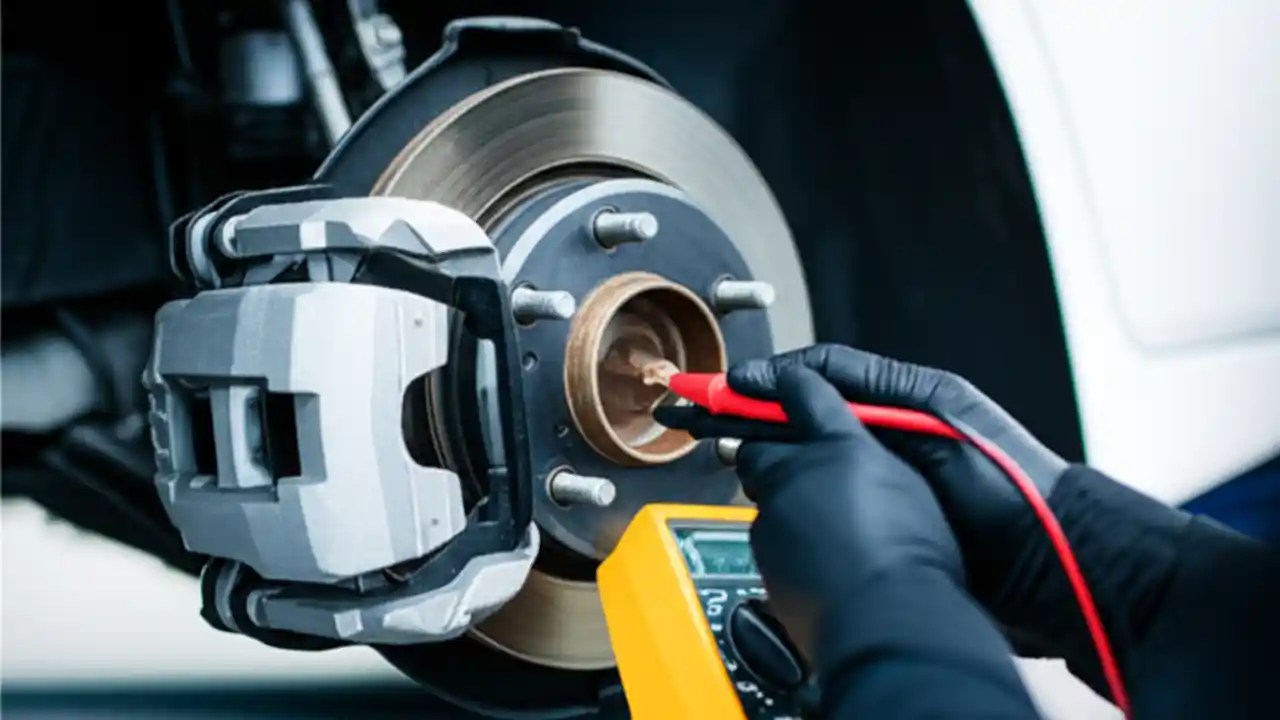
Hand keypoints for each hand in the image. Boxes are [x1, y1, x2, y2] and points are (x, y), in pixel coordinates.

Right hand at [658, 344, 1068, 643]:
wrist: (1043, 563)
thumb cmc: (1011, 481)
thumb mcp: (939, 411)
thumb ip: (874, 386)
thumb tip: (808, 373)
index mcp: (902, 402)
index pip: (820, 375)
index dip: (769, 377)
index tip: (726, 383)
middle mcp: (887, 437)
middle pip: (805, 415)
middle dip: (754, 413)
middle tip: (705, 414)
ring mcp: (883, 479)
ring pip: (809, 458)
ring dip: (768, 452)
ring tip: (730, 450)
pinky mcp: (882, 522)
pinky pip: (826, 500)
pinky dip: (794, 492)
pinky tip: (772, 495)